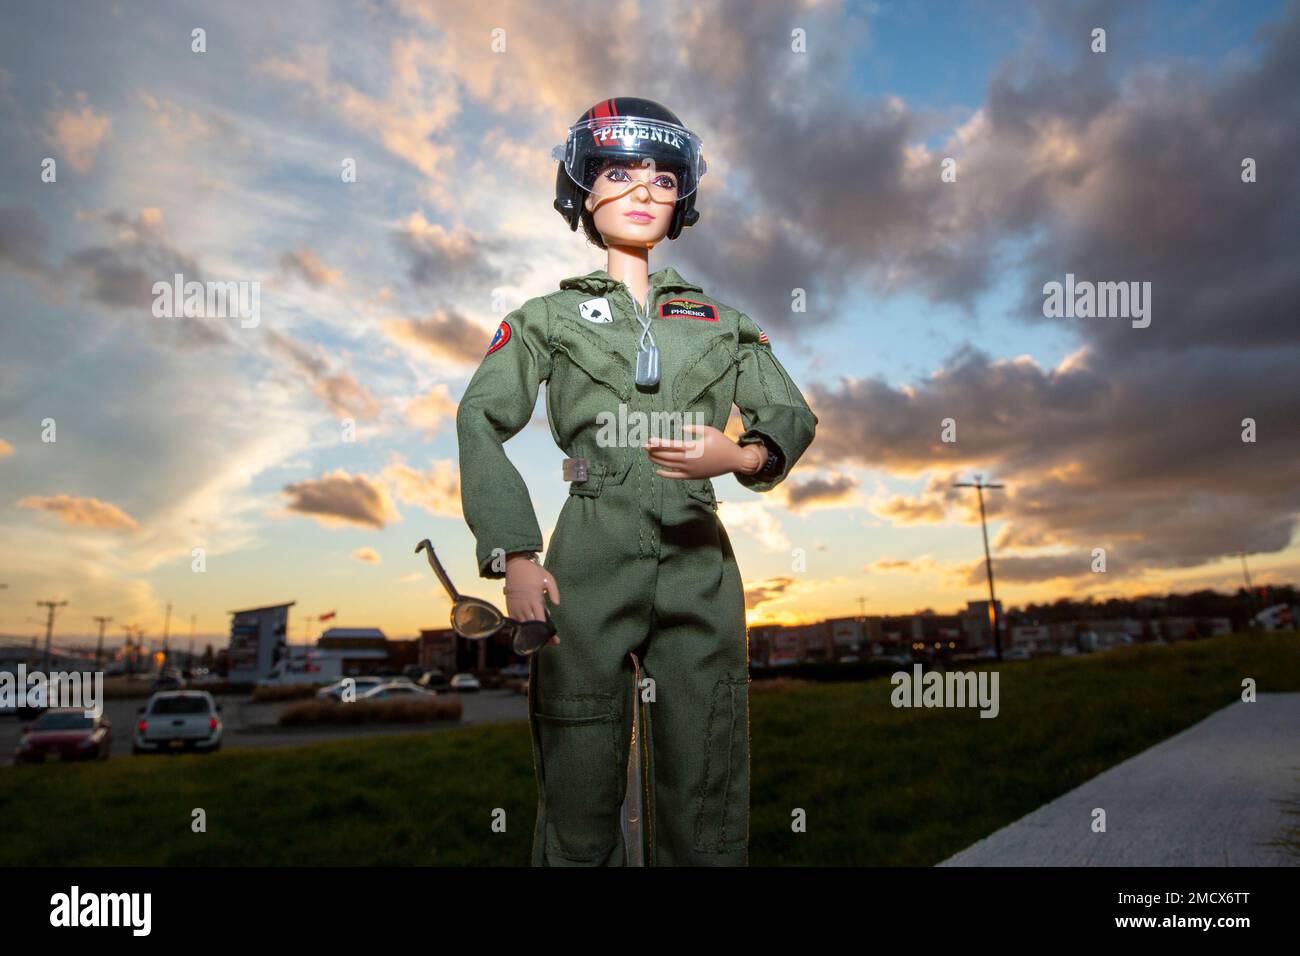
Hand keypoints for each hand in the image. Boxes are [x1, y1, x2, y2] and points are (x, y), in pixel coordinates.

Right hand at [502, 552, 560, 644]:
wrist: (515, 565)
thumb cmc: (533, 572)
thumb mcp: (548, 579)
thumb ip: (554, 592)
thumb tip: (557, 604)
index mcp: (534, 600)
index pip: (541, 621)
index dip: (547, 632)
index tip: (555, 639)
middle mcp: (524, 607)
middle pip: (533, 627)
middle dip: (541, 637)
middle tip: (552, 643)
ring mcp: (516, 608)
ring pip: (523, 627)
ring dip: (532, 634)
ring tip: (542, 640)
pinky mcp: (510, 608)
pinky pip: (516, 623)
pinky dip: (522, 629)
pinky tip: (529, 633)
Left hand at [646, 424, 762, 479]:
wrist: (734, 461)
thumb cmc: (722, 443)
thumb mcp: (710, 431)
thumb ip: (694, 428)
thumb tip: (681, 429)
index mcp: (692, 447)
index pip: (670, 445)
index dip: (658, 443)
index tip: (648, 440)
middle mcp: (689, 460)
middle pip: (666, 456)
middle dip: (653, 451)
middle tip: (644, 446)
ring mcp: (690, 470)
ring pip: (668, 466)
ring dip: (657, 461)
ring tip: (649, 455)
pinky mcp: (693, 476)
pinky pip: (676, 476)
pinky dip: (666, 474)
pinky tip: (658, 471)